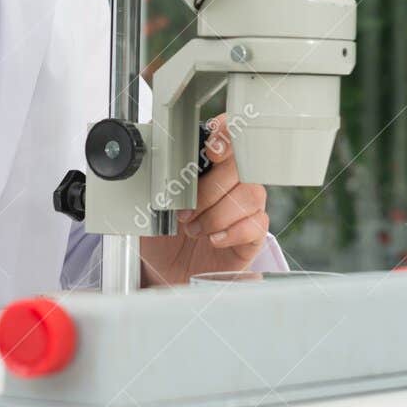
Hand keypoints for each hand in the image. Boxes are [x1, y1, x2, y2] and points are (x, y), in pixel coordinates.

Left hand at [139, 112, 269, 285]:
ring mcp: (246, 208)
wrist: (169, 270)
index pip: (230, 136)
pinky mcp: (253, 234)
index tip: (211, 151)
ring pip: (251, 195)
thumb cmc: (164, 234)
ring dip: (217, 214)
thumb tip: (148, 151)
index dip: (226, 136)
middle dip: (208, 191)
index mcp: (209, 166)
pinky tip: (213, 240)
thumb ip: (153, 176)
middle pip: (240, 168)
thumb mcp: (150, 203)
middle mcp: (232, 182)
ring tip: (194, 230)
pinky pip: (257, 225)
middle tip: (184, 212)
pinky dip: (232, 232)